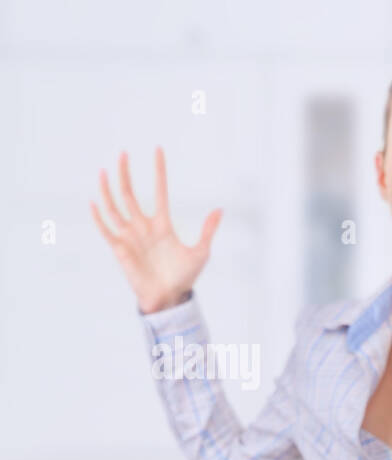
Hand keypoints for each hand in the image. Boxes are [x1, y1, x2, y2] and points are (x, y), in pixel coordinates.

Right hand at [91, 147, 222, 313]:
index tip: (158, 151)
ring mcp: (130, 236)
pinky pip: (106, 230)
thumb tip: (220, 209)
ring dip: (108, 189)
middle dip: (126, 173)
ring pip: (115, 206)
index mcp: (162, 224)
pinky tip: (94, 202)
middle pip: (130, 193)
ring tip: (105, 170)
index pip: (159, 191)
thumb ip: (208, 231)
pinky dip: (99, 217)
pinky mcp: (119, 249)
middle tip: (123, 153)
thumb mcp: (200, 252)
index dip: (159, 172)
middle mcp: (143, 226)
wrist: (169, 298)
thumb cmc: (184, 277)